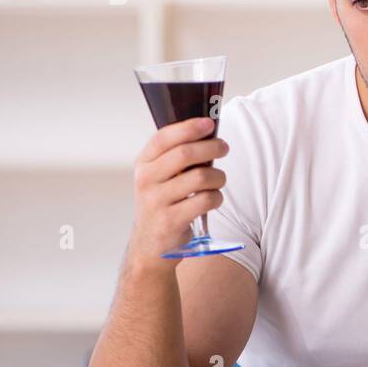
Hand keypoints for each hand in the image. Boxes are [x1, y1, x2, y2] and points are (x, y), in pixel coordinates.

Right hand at [130, 116, 229, 264]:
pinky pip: (206, 200)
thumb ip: (177, 156)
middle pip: (185, 154)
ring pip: (201, 177)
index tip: (209, 123)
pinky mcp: (171, 220)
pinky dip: (217, 197)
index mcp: (144, 164)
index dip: (188, 127)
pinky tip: (213, 199)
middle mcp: (146, 180)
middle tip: (224, 147)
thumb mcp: (160, 176)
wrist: (151, 243)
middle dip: (211, 147)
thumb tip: (209, 131)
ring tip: (218, 180)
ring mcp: (156, 201)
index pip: (163, 137)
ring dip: (218, 177)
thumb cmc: (164, 202)